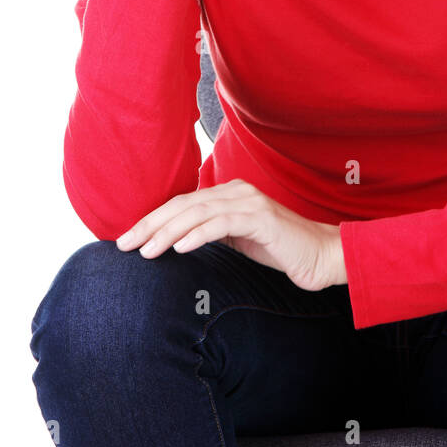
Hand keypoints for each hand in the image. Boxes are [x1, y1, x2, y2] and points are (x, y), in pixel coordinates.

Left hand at [115, 182, 346, 292]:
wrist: (323, 255)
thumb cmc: (282, 249)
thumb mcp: (240, 240)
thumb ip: (214, 233)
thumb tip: (177, 242)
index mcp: (229, 194)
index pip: (182, 204)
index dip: (152, 220)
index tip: (127, 239)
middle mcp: (237, 191)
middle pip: (183, 205)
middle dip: (149, 224)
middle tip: (123, 244)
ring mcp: (250, 203)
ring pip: (198, 213)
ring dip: (167, 232)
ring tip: (146, 251)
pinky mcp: (262, 219)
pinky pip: (222, 224)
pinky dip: (197, 235)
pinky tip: (179, 248)